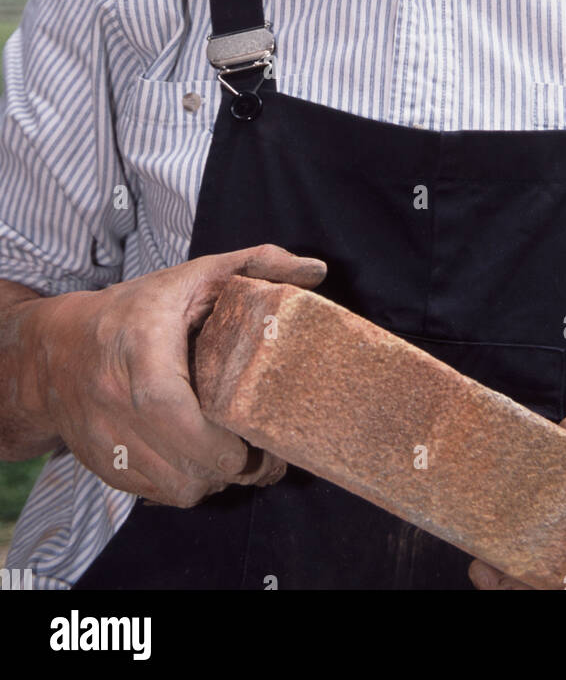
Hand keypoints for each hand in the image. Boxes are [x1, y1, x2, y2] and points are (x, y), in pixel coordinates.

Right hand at [31, 243, 327, 506]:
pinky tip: (201, 459)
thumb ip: (256, 264)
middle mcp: (119, 409)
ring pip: (179, 491)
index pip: (183, 422)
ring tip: (235, 455)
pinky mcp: (107, 469)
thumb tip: (316, 271)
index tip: (261, 439)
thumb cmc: (131, 311)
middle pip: (191, 470)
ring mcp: (109, 445)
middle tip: (264, 453)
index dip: (227, 445)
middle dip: (236, 468)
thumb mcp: (192, 277)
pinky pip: (159, 496)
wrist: (53, 352)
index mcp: (143, 359)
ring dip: (214, 480)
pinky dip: (187, 484)